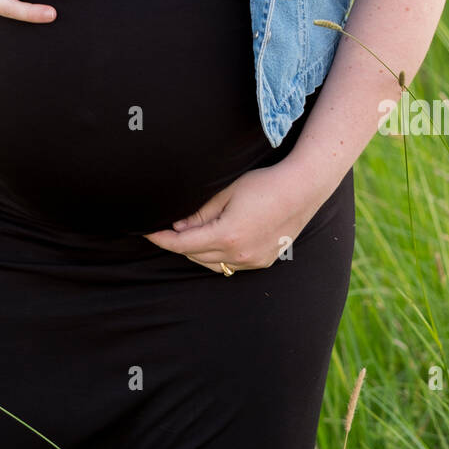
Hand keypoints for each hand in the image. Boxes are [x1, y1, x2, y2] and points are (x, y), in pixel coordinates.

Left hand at [142, 161, 333, 272]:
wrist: (301, 189)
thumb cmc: (263, 184)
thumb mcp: (226, 193)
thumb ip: (200, 212)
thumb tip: (178, 226)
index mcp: (226, 235)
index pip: (183, 244)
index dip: (162, 240)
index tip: (147, 233)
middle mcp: (239, 253)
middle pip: (196, 255)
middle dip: (180, 243)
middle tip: (169, 227)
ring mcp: (252, 260)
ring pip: (213, 264)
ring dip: (198, 251)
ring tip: (192, 233)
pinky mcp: (263, 261)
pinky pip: (231, 264)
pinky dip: (218, 256)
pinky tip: (216, 240)